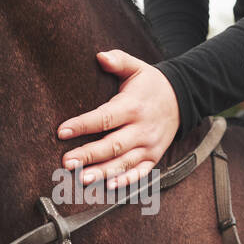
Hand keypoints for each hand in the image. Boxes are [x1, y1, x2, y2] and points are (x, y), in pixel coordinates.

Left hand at [57, 50, 180, 189]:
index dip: (83, 125)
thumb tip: (100, 56)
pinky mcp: (154, 157)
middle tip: (66, 162)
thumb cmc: (151, 84)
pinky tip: (110, 186)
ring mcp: (149, 146)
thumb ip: (118, 60)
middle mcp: (142, 129)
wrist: (182, 99)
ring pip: (124, 163)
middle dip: (89, 155)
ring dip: (103, 172)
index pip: (105, 117)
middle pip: (112, 145)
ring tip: (83, 179)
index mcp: (133, 106)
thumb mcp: (137, 67)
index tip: (62, 131)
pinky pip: (140, 173)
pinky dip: (126, 181)